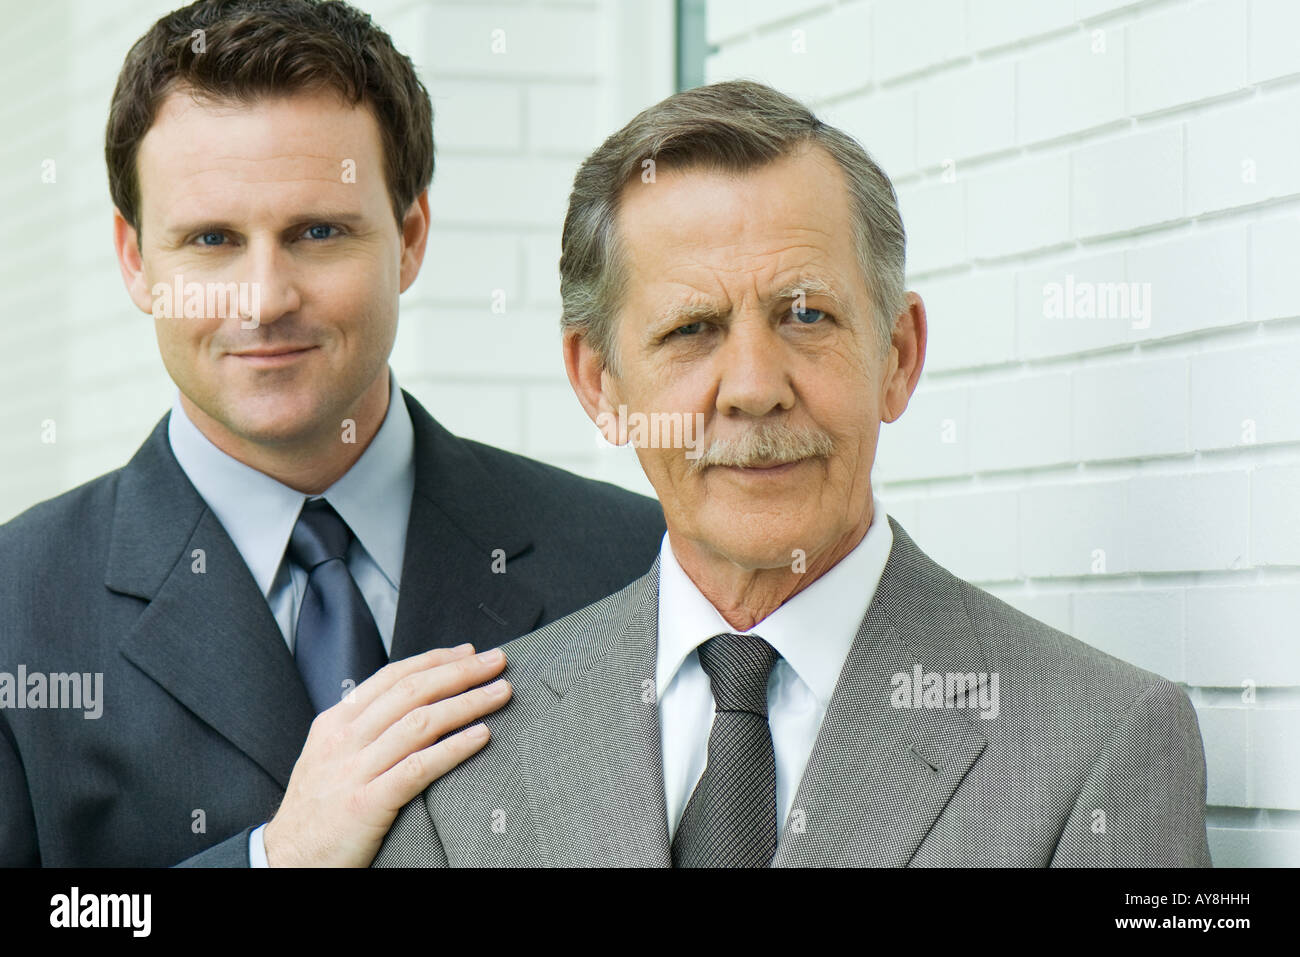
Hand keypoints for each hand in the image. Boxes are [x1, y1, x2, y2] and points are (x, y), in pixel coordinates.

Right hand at [263, 643, 510, 866]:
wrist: (284, 861)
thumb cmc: (315, 811)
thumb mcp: (327, 757)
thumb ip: (361, 730)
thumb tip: (409, 704)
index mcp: (334, 723)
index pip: (392, 677)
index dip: (434, 660)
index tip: (467, 652)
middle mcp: (344, 739)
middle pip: (412, 691)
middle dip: (459, 671)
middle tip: (496, 661)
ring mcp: (354, 771)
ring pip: (421, 723)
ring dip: (468, 703)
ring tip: (500, 692)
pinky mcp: (367, 804)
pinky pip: (419, 768)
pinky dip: (455, 748)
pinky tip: (482, 736)